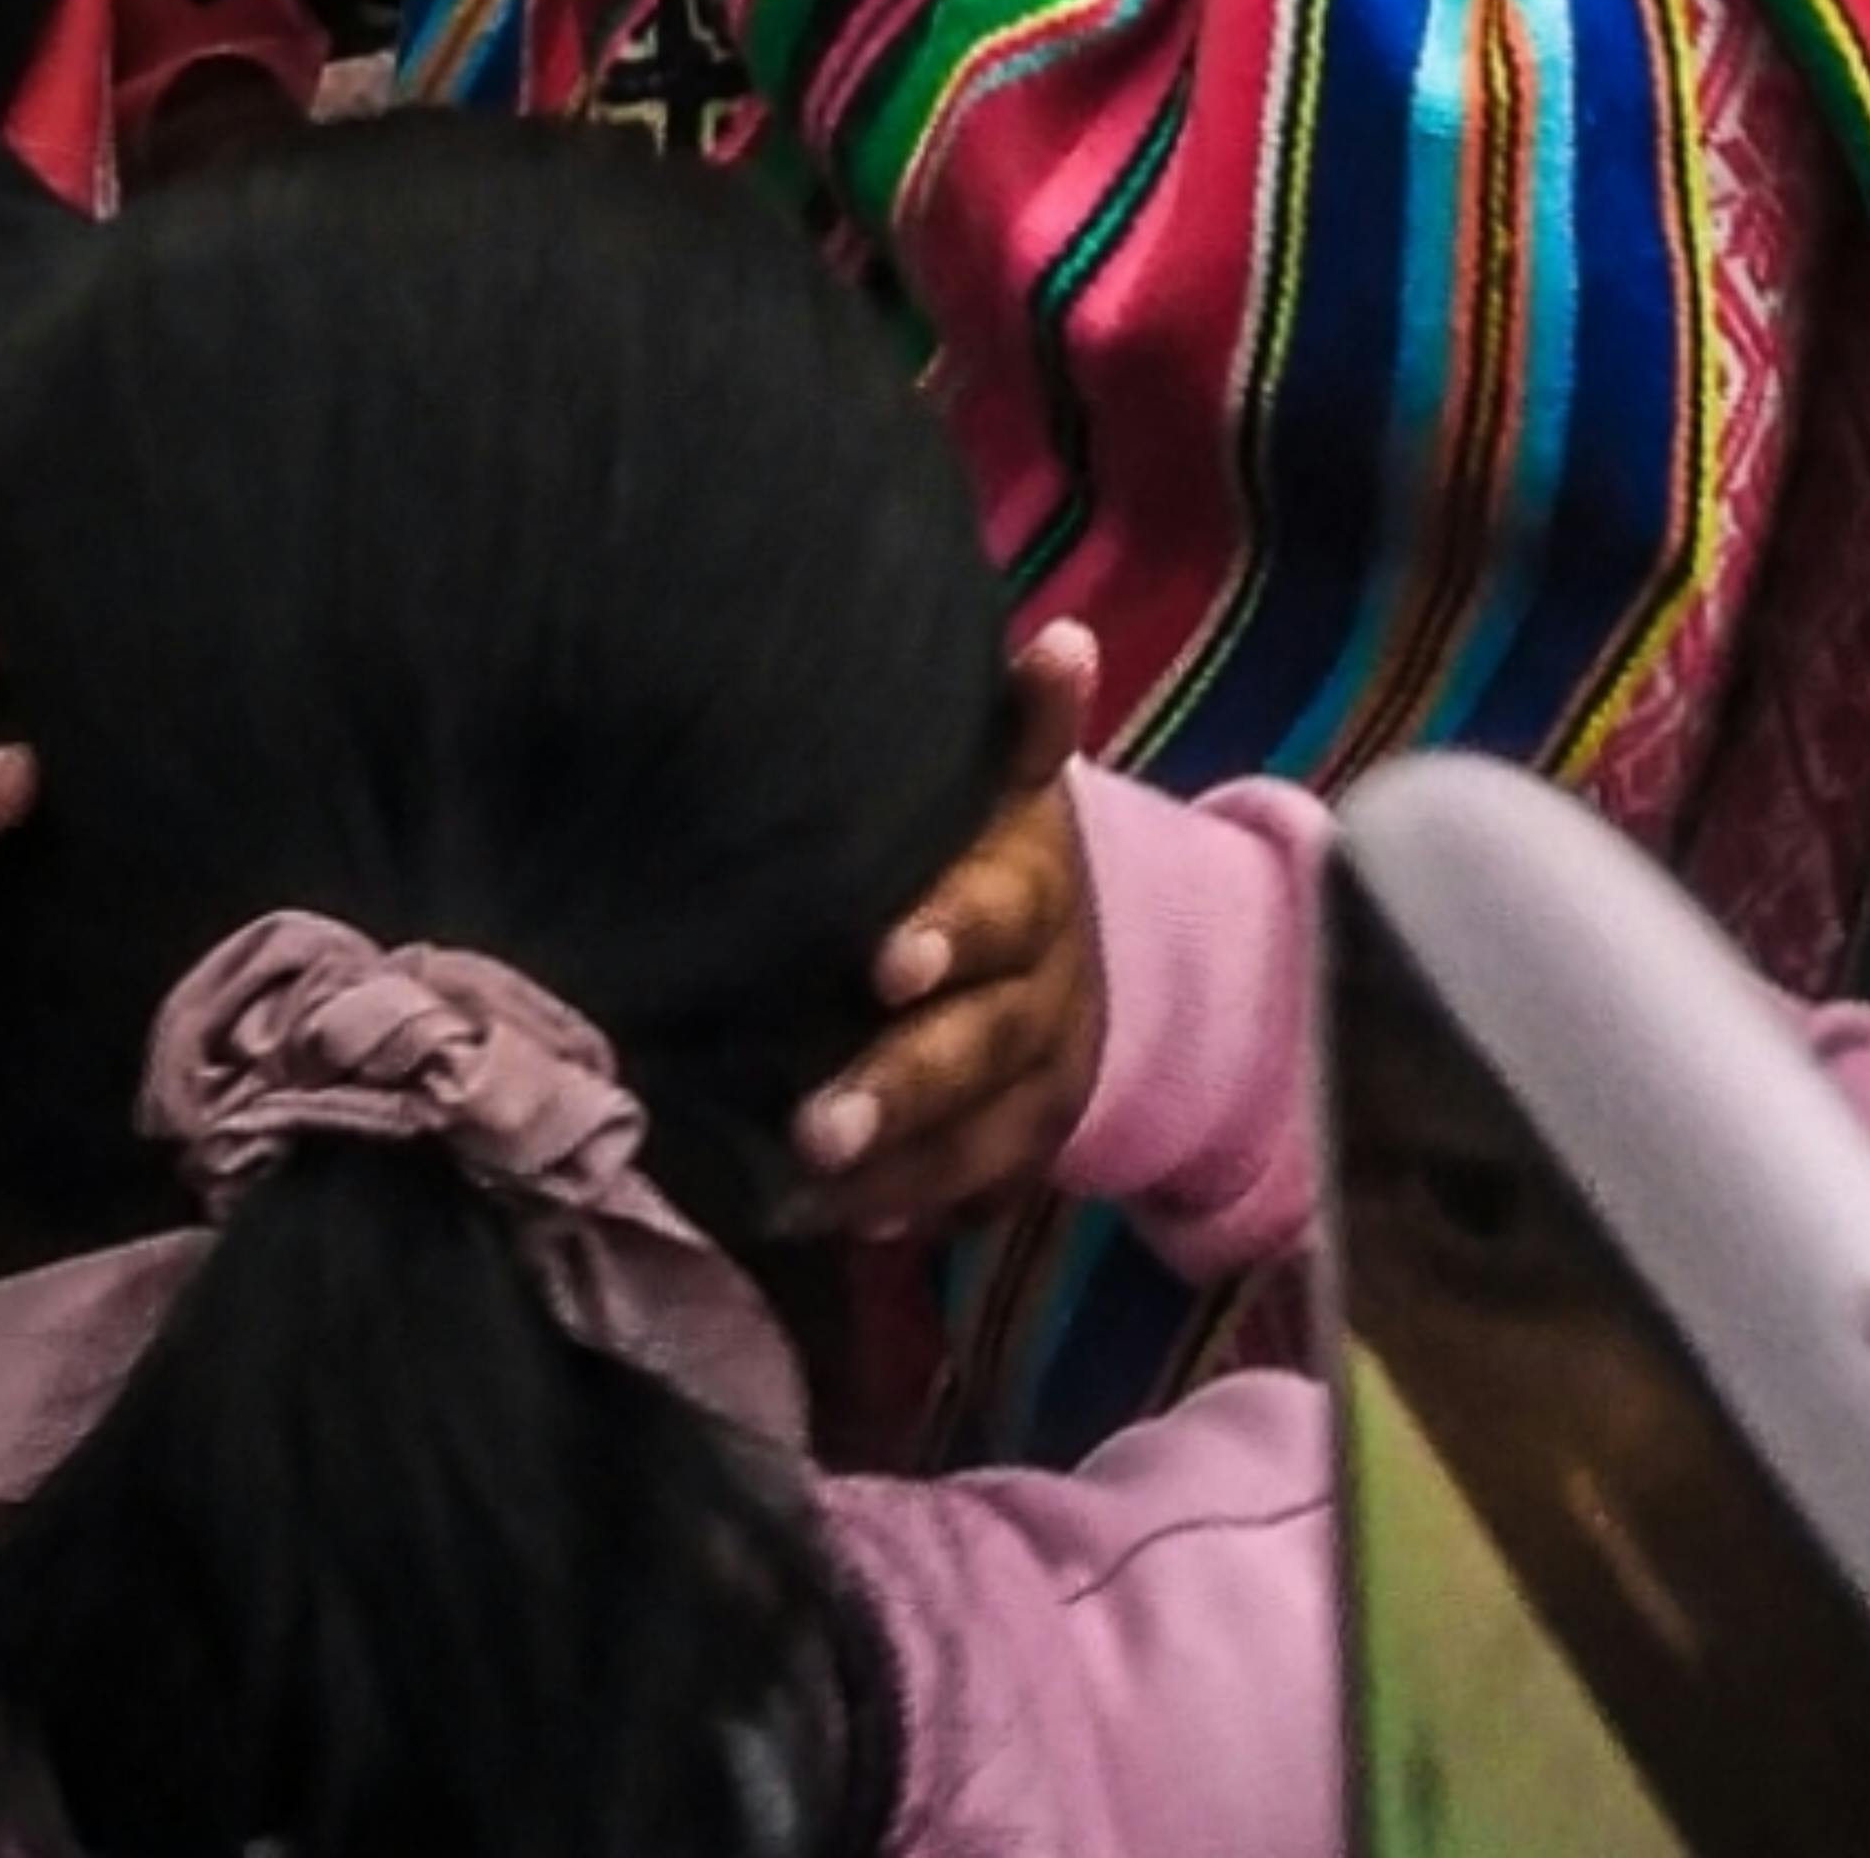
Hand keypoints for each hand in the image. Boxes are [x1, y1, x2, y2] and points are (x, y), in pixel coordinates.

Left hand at [788, 627, 1103, 1237]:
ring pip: (979, 1140)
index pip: (1003, 912)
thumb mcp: (1006, 778)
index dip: (954, 935)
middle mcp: (1047, 995)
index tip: (884, 962)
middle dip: (903, 1088)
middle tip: (815, 1124)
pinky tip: (839, 1229)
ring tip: (801, 1192)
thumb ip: (1024, 724)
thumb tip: (1064, 641)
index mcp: (1034, 889)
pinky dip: (913, 1217)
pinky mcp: (1019, 1153)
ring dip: (897, 1171)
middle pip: (983, 1046)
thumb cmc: (988, 841)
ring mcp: (1039, 1085)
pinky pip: (975, 1199)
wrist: (1068, 942)